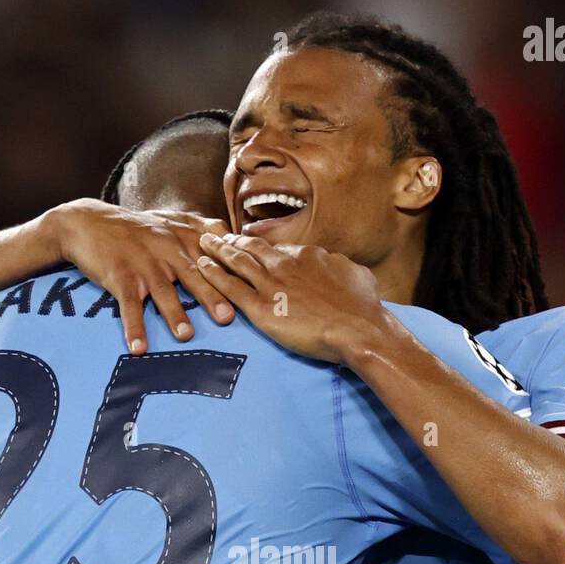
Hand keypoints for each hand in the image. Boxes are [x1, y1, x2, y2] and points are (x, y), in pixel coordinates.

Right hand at [45, 199, 234, 352]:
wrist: (88, 222)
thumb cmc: (135, 228)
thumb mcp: (170, 220)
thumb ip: (201, 228)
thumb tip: (233, 234)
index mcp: (182, 239)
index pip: (213, 257)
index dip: (231, 274)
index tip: (249, 292)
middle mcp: (166, 249)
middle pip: (193, 274)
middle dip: (211, 296)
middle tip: (227, 317)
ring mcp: (143, 263)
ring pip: (162, 290)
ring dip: (173, 313)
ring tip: (185, 334)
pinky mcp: (120, 276)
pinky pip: (128, 305)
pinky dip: (133, 327)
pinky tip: (138, 347)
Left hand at [196, 234, 385, 364]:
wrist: (358, 329)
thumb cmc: (363, 307)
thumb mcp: (356, 274)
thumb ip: (338, 266)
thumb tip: (333, 263)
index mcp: (308, 255)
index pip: (278, 249)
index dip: (261, 245)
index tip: (251, 243)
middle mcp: (286, 263)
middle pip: (252, 247)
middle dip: (232, 240)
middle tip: (216, 235)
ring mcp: (272, 284)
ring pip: (237, 261)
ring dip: (217, 250)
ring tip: (202, 242)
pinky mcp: (261, 307)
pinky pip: (231, 287)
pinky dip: (214, 275)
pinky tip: (201, 266)